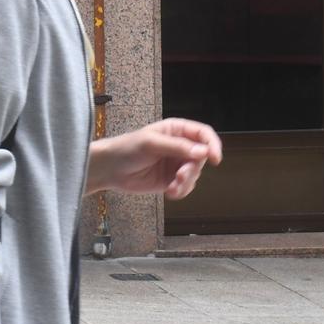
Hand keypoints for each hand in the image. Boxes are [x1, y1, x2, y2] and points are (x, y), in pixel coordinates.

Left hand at [90, 118, 221, 198]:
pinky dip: (181, 191)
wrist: (109, 169)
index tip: (214, 158)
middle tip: (179, 176)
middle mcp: (180, 146)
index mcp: (176, 130)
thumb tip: (203, 152)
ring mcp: (176, 164)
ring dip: (186, 182)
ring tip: (172, 186)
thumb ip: (177, 147)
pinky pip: (186, 187)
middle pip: (202, 157)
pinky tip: (169, 192)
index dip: (212, 144)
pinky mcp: (171, 179)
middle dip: (193, 169)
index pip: (203, 134)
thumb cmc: (126, 149)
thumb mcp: (151, 143)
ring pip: (195, 174)